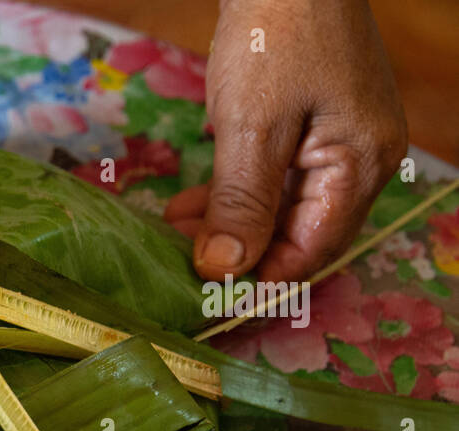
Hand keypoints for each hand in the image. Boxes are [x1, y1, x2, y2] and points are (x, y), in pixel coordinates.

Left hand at [165, 0, 407, 280]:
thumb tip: (225, 269)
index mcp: (360, 166)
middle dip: (237, 251)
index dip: (257, 279)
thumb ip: (240, 203)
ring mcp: (336, 140)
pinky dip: (234, 194)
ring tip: (174, 229)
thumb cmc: (276, 34)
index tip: (202, 293)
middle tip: (177, 257)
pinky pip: (273, 178)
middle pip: (297, 235)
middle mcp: (359, 160)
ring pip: (280, 208)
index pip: (310, 252)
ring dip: (228, 224)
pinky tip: (193, 203)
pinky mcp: (309, 124)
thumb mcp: (253, 127)